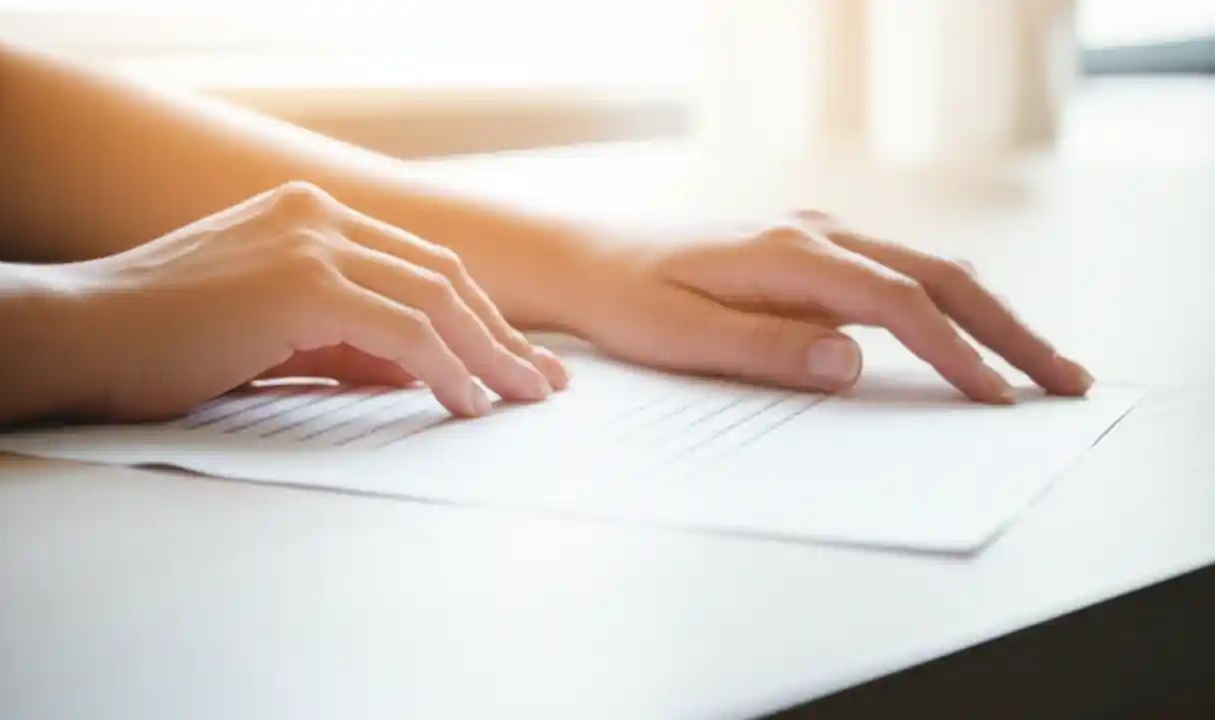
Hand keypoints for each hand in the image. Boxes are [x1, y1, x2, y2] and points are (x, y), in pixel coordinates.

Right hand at [57, 182, 566, 421]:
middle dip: (499, 334)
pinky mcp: (302, 283)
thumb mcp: (277, 334)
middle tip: (543, 383)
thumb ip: (349, 343)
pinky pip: (403, 329)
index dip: (476, 315)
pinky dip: (445, 367)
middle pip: (443, 276)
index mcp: (313, 216)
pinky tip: (469, 402)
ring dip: (488, 353)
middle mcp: (321, 216)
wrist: (80, 333)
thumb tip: (422, 372)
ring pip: (434, 298)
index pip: (421, 265)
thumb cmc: (166, 342)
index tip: (514, 360)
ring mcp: (312, 242)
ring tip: (523, 399)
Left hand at [563, 211, 1092, 402]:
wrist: (589, 258)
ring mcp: (817, 235)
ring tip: (1037, 364)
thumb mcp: (682, 338)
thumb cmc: (627, 301)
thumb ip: (766, 350)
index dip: (957, 351)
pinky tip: (967, 333)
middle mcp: (816, 234)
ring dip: (987, 314)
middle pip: (940, 275)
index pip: (900, 303)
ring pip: (928, 269)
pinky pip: (897, 272)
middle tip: (1065, 380)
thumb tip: (853, 363)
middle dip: (1007, 329)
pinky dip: (946, 304)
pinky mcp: (810, 250)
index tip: (1000, 397)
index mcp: (790, 256)